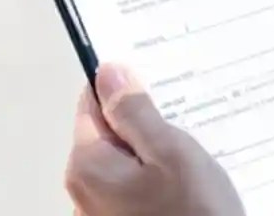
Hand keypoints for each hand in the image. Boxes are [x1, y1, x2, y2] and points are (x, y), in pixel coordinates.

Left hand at [65, 63, 244, 215]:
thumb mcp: (171, 153)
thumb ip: (134, 111)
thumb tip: (108, 72)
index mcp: (87, 166)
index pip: (93, 103)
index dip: (124, 89)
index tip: (158, 87)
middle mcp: (82, 193)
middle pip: (109, 135)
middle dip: (145, 126)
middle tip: (185, 130)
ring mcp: (100, 215)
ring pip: (125, 163)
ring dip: (154, 156)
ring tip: (191, 164)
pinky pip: (134, 190)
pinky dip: (157, 182)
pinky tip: (186, 189)